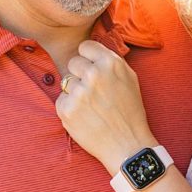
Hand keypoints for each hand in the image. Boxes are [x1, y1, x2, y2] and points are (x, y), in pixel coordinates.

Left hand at [56, 41, 156, 173]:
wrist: (127, 145)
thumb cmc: (130, 112)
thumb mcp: (130, 79)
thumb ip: (111, 61)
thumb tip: (91, 50)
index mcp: (111, 63)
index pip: (85, 46)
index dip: (88, 58)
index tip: (93, 69)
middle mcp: (94, 75)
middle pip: (73, 63)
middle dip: (80, 75)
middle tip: (93, 92)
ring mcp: (79, 92)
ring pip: (67, 81)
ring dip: (75, 92)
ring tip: (91, 106)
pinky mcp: (67, 109)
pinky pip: (61, 99)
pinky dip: (69, 108)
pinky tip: (84, 116)